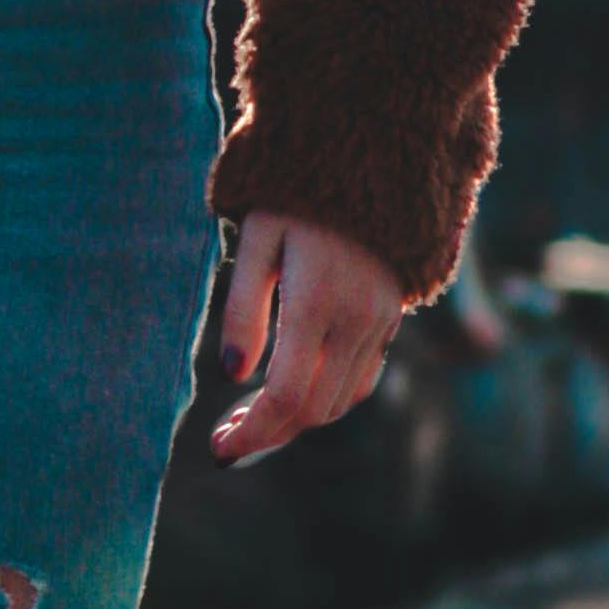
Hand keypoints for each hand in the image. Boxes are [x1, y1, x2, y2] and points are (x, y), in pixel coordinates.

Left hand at [207, 211, 402, 461]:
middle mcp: (355, 320)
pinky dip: (327, 401)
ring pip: (341, 402)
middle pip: (314, 410)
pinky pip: (361, 380)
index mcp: (315, 301)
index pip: (287, 396)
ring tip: (250, 421)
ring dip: (297, 423)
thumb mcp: (258, 239)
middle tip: (225, 439)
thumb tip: (233, 373)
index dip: (253, 433)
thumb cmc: (297, 194)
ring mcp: (379, 322)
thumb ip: (244, 308)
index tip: (218, 449)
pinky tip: (292, 395)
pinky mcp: (390, 319)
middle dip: (268, 435)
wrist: (372, 159)